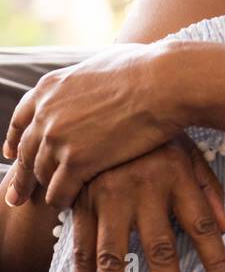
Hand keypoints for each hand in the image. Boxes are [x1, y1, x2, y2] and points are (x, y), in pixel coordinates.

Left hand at [3, 43, 182, 208]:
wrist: (163, 83)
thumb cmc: (146, 69)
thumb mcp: (100, 64)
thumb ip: (86, 81)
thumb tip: (97, 80)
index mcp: (49, 88)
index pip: (21, 119)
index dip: (13, 140)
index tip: (10, 154)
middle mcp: (46, 113)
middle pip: (26, 152)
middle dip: (21, 177)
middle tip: (16, 196)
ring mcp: (58, 138)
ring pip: (41, 174)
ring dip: (45, 190)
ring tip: (50, 203)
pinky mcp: (77, 161)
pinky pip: (59, 191)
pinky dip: (61, 201)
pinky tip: (68, 207)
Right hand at [69, 135, 224, 271]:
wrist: (102, 102)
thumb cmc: (155, 133)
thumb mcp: (189, 150)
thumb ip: (209, 188)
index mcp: (175, 176)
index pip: (203, 228)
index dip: (218, 263)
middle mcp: (142, 189)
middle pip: (159, 251)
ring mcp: (107, 196)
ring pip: (112, 258)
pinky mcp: (80, 200)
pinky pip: (79, 246)